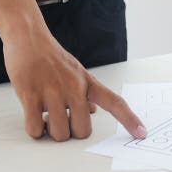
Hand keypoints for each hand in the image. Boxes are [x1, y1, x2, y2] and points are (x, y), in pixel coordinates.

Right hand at [2, 23, 145, 141]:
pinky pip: (35, 128)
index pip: (115, 102)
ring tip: (44, 115)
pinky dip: (34, 129)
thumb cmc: (52, 57)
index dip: (129, 120)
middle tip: (60, 119)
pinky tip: (33, 115)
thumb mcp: (76, 71)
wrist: (29, 37)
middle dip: (70, 132)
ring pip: (59, 133)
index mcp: (88, 82)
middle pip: (82, 130)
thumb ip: (85, 92)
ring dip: (50, 131)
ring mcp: (52, 91)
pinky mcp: (30, 94)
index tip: (142, 133)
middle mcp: (74, 87)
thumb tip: (92, 112)